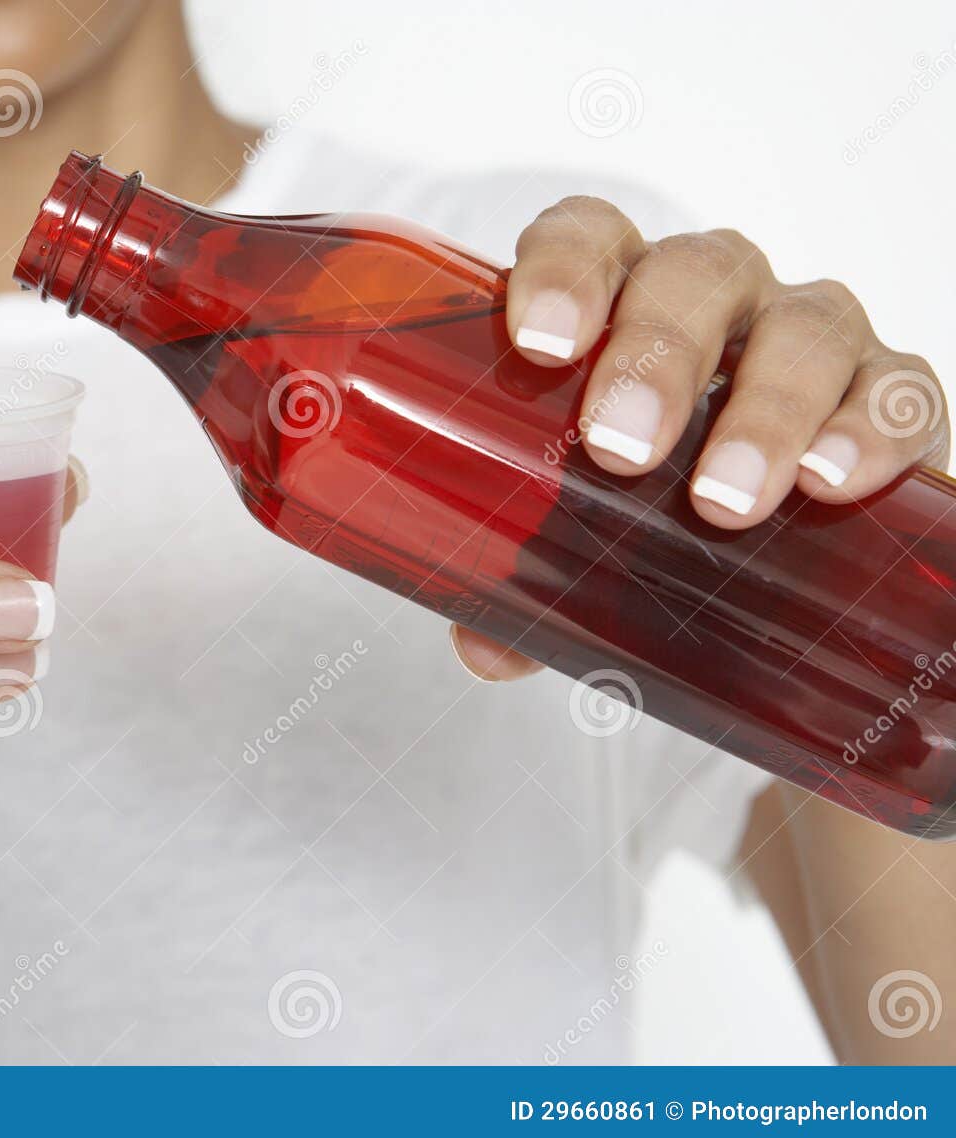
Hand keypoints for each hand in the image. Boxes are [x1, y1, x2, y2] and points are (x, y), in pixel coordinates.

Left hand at [452, 197, 947, 679]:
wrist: (777, 542)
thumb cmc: (650, 505)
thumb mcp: (577, 535)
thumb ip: (526, 577)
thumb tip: (487, 648)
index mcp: (617, 305)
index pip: (588, 239)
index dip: (563, 269)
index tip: (540, 343)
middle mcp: (714, 300)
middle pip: (694, 275)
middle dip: (656, 355)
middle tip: (619, 449)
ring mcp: (805, 336)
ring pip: (803, 326)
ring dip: (764, 409)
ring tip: (726, 499)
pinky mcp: (889, 390)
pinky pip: (900, 384)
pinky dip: (872, 426)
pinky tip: (836, 481)